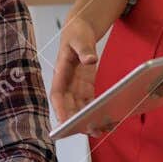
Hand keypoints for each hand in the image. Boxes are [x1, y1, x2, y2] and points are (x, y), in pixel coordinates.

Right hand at [49, 11, 103, 136]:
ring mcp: (75, 86)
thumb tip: (90, 60)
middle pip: (68, 106)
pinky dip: (95, 111)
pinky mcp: (85, 86)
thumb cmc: (76, 33)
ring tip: (100, 129)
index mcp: (60, 71)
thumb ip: (84, 49)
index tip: (66, 122)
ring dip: (87, 119)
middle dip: (77, 120)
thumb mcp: (80, 38)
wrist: (80, 30)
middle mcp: (66, 83)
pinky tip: (105, 119)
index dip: (60, 109)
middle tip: (89, 131)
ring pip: (78, 107)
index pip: (57, 94)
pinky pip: (88, 102)